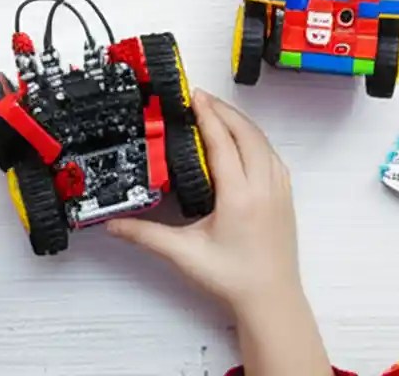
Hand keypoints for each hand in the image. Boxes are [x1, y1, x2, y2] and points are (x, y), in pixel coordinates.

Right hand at [107, 89, 331, 374]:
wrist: (271, 301)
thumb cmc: (232, 279)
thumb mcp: (183, 255)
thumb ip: (145, 235)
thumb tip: (113, 224)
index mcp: (239, 196)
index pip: (223, 142)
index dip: (208, 115)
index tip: (194, 97)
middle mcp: (263, 187)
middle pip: (246, 133)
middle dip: (224, 110)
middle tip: (200, 97)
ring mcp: (279, 191)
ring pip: (263, 142)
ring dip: (241, 122)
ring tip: (218, 112)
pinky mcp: (285, 198)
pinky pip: (272, 156)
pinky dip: (255, 139)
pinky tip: (243, 140)